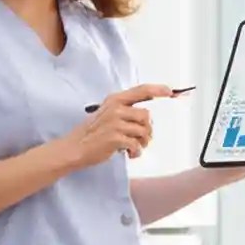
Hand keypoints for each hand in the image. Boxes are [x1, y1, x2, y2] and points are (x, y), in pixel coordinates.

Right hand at [58, 83, 173, 167]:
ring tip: (135, 148)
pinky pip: (137, 145)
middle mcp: (115, 108)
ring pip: (143, 131)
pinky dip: (137, 152)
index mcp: (114, 100)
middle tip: (143, 140)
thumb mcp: (106, 115)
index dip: (158, 90)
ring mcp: (115, 123)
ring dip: (143, 142)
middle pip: (146, 115)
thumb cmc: (92, 133)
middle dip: (148, 130)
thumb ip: (124, 112)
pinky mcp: (115, 138)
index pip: (141, 90)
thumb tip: (147, 118)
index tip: (170, 92)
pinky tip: (130, 154)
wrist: (74, 148)